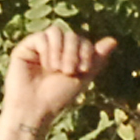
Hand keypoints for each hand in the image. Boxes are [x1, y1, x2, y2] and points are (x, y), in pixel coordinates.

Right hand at [1, 24, 116, 134]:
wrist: (36, 108)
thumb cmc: (58, 97)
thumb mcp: (83, 78)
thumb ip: (96, 59)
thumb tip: (113, 40)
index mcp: (68, 55)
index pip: (82, 40)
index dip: (86, 51)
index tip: (83, 70)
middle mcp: (54, 49)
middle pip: (71, 34)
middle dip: (73, 52)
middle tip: (69, 71)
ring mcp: (39, 47)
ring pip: (56, 31)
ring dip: (60, 51)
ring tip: (57, 69)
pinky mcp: (26, 48)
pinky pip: (41, 36)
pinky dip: (47, 50)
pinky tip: (45, 65)